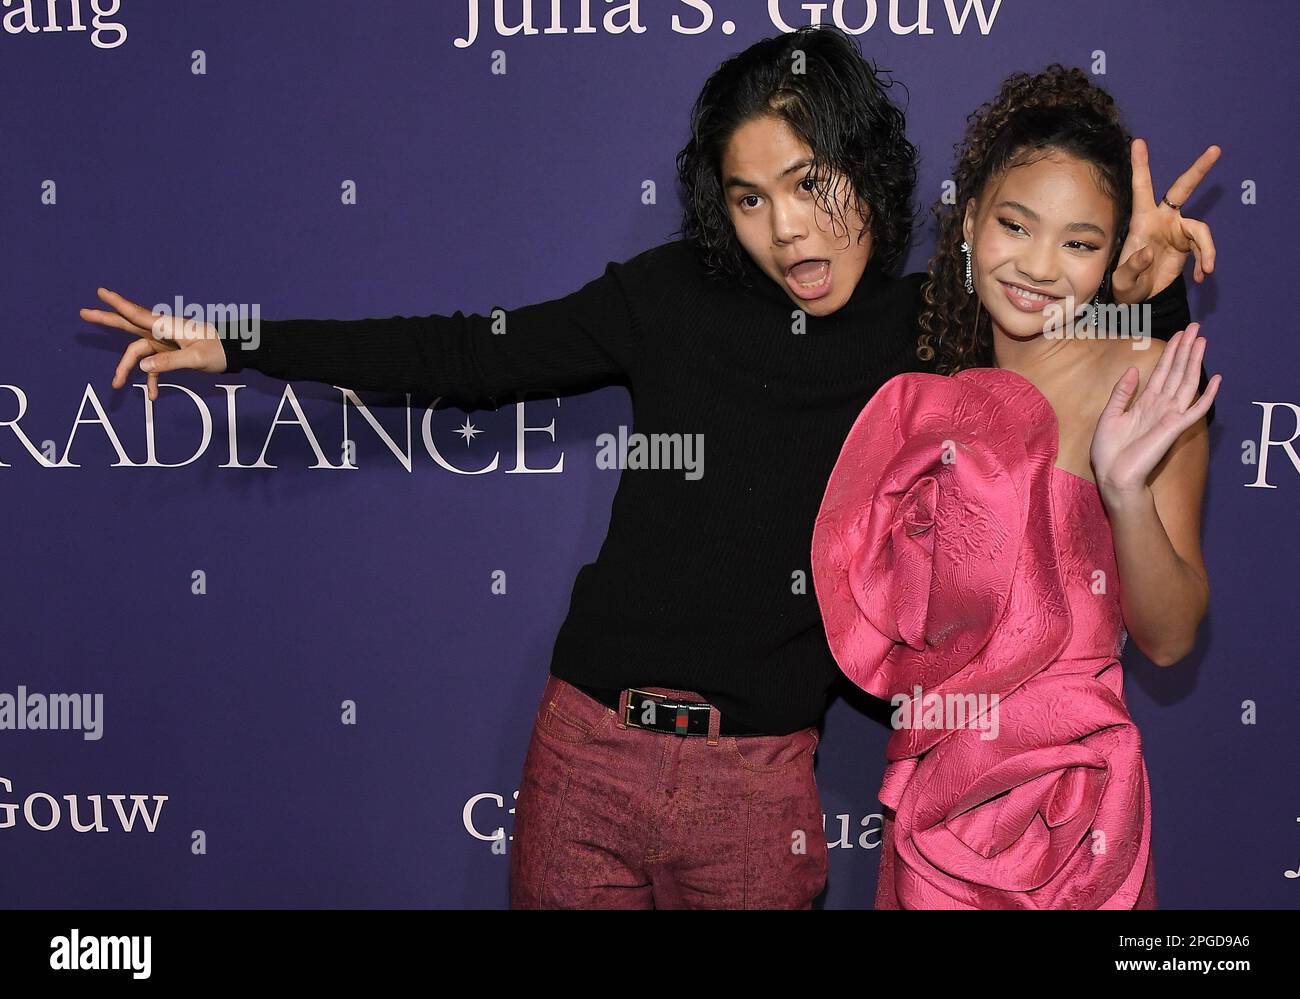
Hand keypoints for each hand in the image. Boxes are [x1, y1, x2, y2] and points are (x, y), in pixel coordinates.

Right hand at [79, 288, 228, 401]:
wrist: (237, 353)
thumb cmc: (219, 351)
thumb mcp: (195, 358)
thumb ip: (169, 362)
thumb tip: (142, 366)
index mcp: (167, 327)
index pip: (137, 314)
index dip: (118, 304)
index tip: (100, 292)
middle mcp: (162, 332)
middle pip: (129, 325)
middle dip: (107, 320)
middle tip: (83, 313)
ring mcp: (166, 343)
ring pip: (139, 353)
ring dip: (128, 369)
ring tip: (116, 385)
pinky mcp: (172, 354)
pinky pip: (155, 365)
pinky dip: (152, 379)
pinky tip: (152, 396)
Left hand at [1090, 325, 1219, 499]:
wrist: (1113, 475)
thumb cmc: (1109, 451)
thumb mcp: (1110, 415)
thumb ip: (1122, 393)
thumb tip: (1134, 369)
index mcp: (1145, 403)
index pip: (1162, 372)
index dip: (1170, 353)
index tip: (1178, 334)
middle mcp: (1161, 406)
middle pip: (1177, 372)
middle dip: (1185, 349)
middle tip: (1195, 327)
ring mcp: (1170, 416)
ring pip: (1187, 383)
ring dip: (1195, 362)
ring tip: (1202, 341)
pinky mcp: (1175, 428)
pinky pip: (1196, 410)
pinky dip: (1208, 395)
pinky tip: (1217, 379)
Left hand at [1111, 139, 1219, 303]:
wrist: (1138, 297)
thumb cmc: (1125, 284)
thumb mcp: (1122, 280)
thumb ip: (1132, 266)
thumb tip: (1149, 252)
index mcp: (1142, 219)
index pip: (1141, 188)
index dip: (1141, 165)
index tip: (1139, 142)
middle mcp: (1162, 219)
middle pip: (1182, 189)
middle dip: (1198, 169)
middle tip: (1215, 149)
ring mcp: (1177, 230)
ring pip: (1200, 229)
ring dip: (1207, 249)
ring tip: (1206, 269)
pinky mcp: (1187, 244)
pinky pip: (1203, 248)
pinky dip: (1205, 261)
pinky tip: (1201, 275)